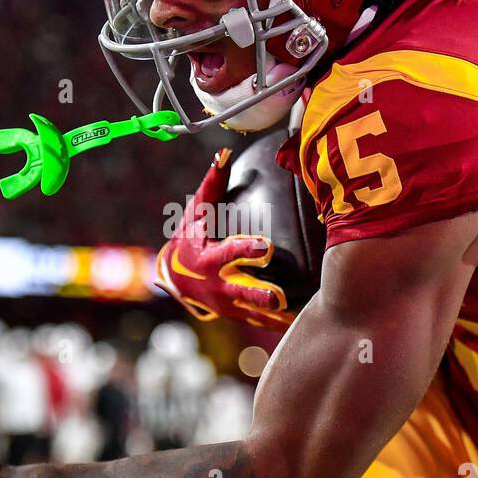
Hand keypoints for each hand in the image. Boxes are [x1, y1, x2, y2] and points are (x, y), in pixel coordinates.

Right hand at [157, 149, 295, 329]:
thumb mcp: (195, 213)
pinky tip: (303, 322)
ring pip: (254, 313)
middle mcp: (219, 285)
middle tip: (280, 297)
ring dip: (275, 317)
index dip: (249, 249)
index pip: (231, 253)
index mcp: (210, 259)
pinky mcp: (237, 315)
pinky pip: (260, 322)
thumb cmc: (189, 240)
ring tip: (300, 317)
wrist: (174, 279)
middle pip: (243, 291)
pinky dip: (279, 323)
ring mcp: (228, 304)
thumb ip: (212, 185)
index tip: (268, 246)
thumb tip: (225, 153)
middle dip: (261, 295)